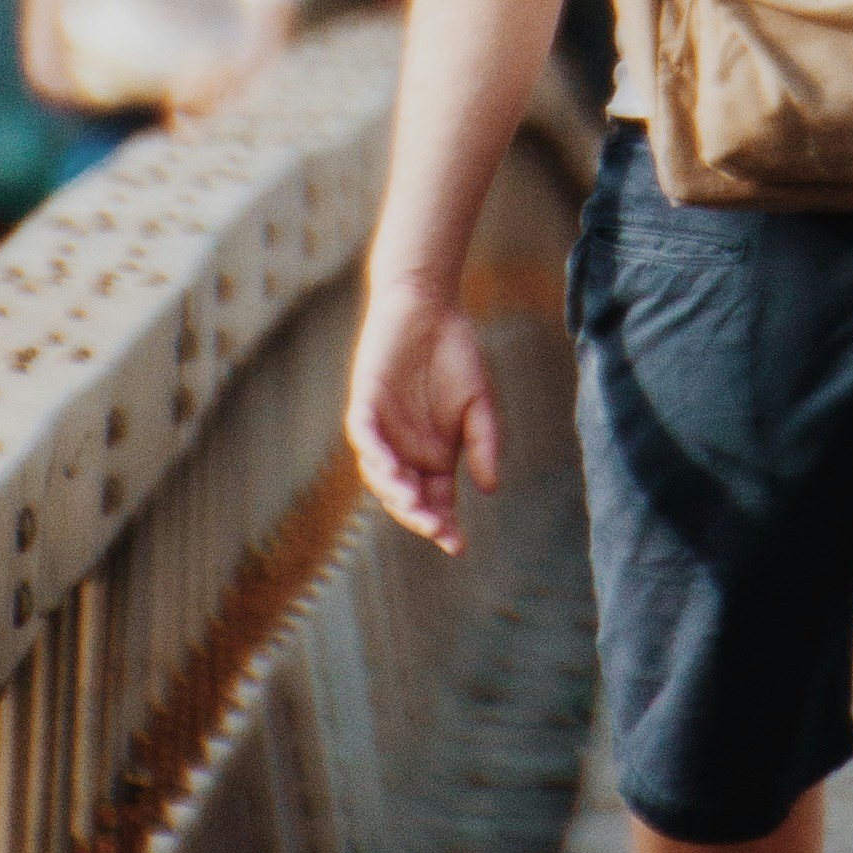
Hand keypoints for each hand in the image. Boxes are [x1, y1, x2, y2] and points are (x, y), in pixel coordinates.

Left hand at [347, 275, 502, 554]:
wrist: (430, 308)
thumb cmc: (455, 355)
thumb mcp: (479, 404)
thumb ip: (484, 443)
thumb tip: (490, 487)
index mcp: (432, 456)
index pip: (435, 502)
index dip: (443, 525)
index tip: (457, 545)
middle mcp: (404, 450)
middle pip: (406, 496)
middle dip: (419, 516)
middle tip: (436, 528)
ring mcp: (382, 429)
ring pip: (380, 474)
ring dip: (394, 493)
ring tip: (413, 505)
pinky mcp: (365, 405)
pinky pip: (363, 437)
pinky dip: (374, 455)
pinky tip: (390, 470)